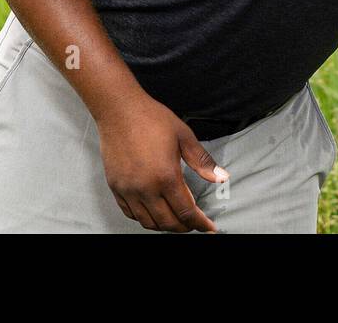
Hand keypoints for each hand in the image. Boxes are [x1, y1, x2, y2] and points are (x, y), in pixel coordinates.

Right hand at [95, 93, 228, 231]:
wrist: (119, 110)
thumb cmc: (152, 119)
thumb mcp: (184, 136)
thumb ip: (202, 161)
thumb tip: (222, 177)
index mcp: (166, 176)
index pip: (186, 211)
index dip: (199, 223)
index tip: (208, 228)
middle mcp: (146, 188)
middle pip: (168, 222)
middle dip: (184, 227)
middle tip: (193, 224)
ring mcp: (128, 190)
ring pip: (148, 222)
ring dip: (164, 225)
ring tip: (175, 220)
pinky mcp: (115, 187)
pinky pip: (130, 213)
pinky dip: (144, 218)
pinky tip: (153, 212)